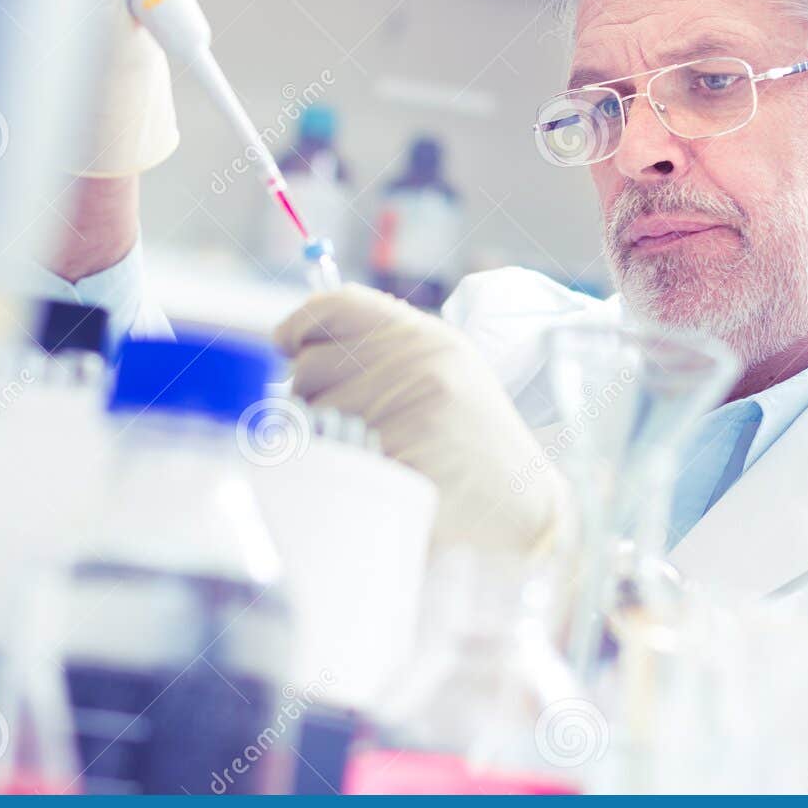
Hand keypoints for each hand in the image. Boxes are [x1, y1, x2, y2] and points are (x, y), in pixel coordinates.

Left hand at [274, 286, 565, 553]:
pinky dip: (342, 472)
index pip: (337, 305)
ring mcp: (413, 406)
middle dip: (307, 398)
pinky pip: (336, 457)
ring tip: (366, 455)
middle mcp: (419, 360)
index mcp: (424, 335)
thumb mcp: (442, 373)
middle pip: (310, 366)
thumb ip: (384, 351)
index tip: (285, 345)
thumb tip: (299, 348)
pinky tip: (374, 478)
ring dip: (323, 441)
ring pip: (314, 417)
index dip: (300, 323)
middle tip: (339, 423)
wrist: (522, 501)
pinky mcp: (407, 452)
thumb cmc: (470, 441)